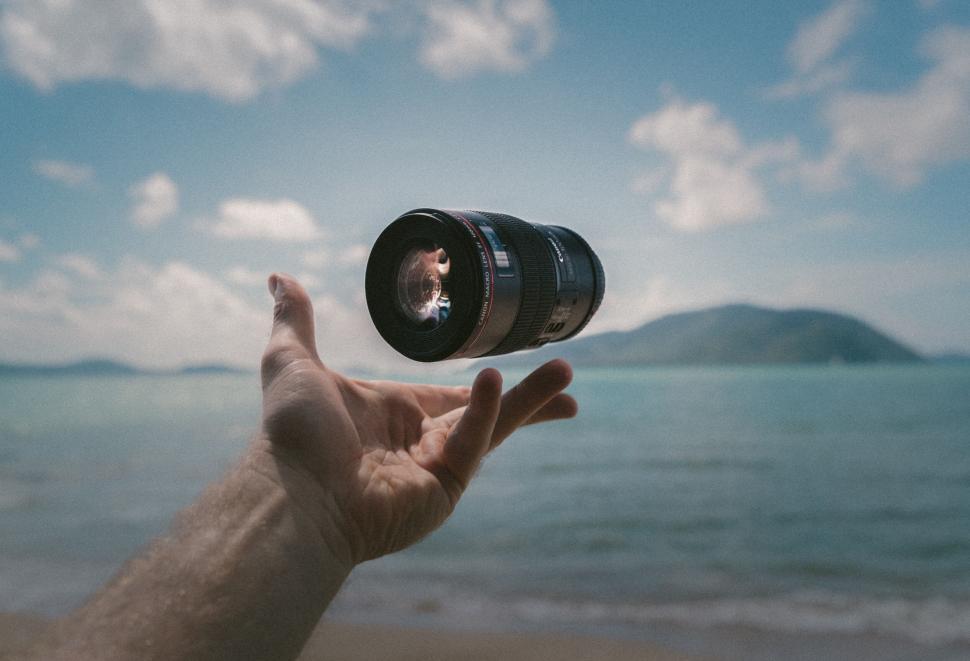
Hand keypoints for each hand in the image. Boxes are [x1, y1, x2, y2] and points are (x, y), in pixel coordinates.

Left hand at [256, 273, 576, 565]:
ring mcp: (433, 470)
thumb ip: (295, 318)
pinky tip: (495, 381)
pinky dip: (485, 413)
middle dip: (529, 397)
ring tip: (566, 373)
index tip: (506, 374)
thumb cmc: (291, 433)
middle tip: (567, 373)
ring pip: (493, 427)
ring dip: (530, 402)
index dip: (485, 386)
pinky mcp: (442, 492)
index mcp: (395, 414)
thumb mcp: (293, 361)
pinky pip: (471, 444)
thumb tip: (280, 276)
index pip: (452, 397)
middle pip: (487, 413)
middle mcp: (419, 443)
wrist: (290, 490)